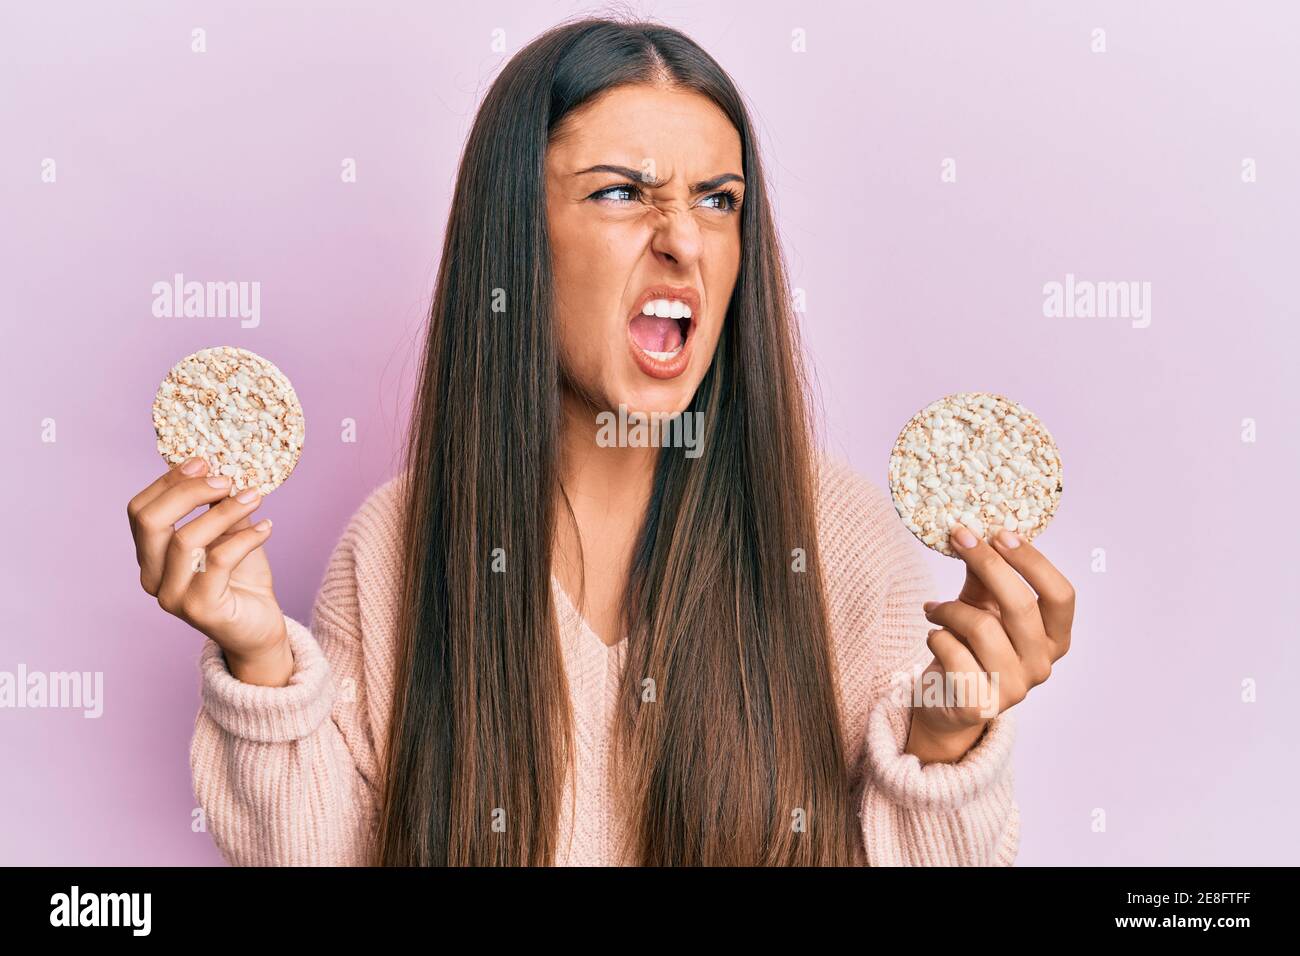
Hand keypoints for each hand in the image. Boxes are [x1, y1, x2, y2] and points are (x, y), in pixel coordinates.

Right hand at [127, 457, 290, 683]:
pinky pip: (218, 561)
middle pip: (150, 522)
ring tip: (255, 498)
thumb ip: (217, 508)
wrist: (260, 627)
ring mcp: (172, 597)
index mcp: (150, 557)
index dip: (168, 482)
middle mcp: (152, 578)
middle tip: (227, 479)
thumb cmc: (241, 579)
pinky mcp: (200, 610)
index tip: (203, 462)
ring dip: (224, 511)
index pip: (140, 511)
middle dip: (189, 492)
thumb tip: (220, 468)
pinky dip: (245, 537)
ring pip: (185, 540)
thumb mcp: (228, 534)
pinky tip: (267, 527)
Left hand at [906, 521, 1075, 760]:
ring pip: (981, 627)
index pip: (1061, 595)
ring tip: (933, 609)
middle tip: (959, 537)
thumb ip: (986, 576)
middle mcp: (1042, 666)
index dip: (1033, 562)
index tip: (1000, 533)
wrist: (944, 700)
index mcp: (1054, 639)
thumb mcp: (982, 606)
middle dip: (987, 564)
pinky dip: (936, 636)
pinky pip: (953, 652)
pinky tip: (932, 636)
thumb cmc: (969, 646)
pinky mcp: (979, 705)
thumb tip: (975, 531)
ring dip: (949, 609)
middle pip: (1021, 605)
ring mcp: (1013, 689)